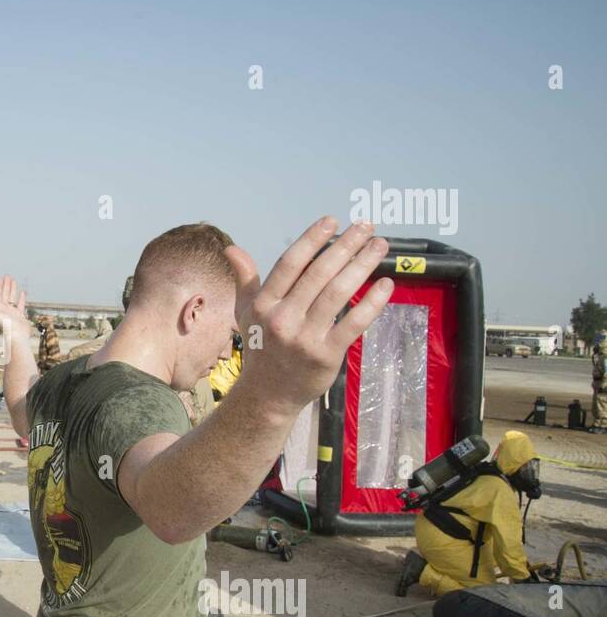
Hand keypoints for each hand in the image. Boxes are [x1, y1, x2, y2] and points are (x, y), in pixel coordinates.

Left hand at [0, 276, 33, 343]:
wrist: (17, 339)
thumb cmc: (6, 328)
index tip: (0, 278)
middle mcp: (4, 310)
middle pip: (4, 294)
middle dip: (5, 285)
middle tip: (7, 276)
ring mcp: (12, 313)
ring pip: (12, 298)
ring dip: (12, 289)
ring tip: (14, 280)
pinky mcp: (20, 316)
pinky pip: (20, 305)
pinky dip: (21, 298)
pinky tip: (23, 292)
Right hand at [230, 218, 393, 418]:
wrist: (267, 395)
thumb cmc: (261, 348)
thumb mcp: (246, 313)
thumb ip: (244, 280)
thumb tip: (232, 250)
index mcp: (264, 305)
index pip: (290, 264)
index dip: (312, 240)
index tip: (332, 221)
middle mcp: (282, 319)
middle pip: (319, 273)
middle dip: (345, 246)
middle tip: (366, 227)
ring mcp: (305, 338)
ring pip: (338, 293)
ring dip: (362, 265)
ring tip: (379, 247)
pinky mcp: (326, 355)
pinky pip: (354, 323)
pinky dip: (372, 303)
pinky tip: (385, 284)